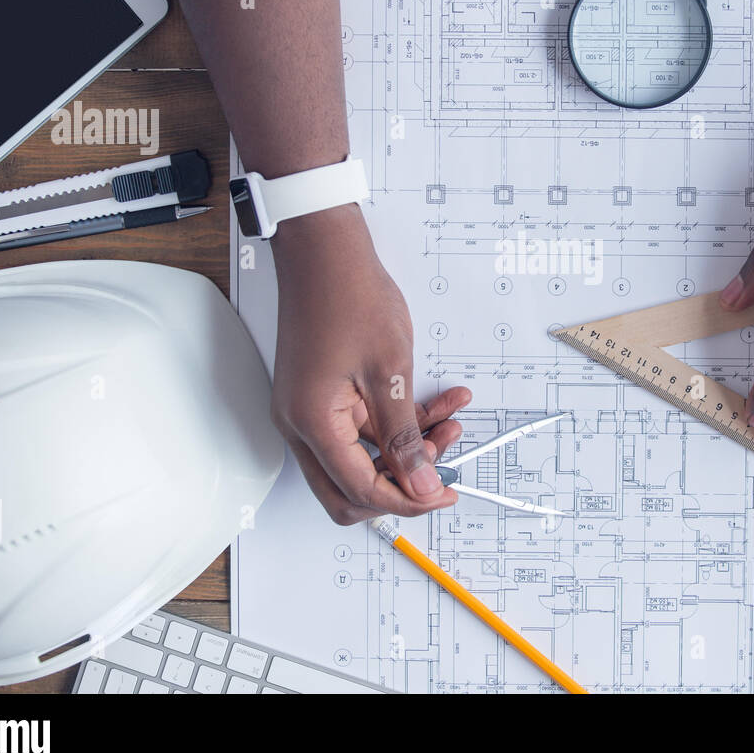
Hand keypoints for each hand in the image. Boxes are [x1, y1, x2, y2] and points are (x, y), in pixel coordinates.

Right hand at [268, 205, 464, 523]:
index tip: (442, 492)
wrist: (325, 253)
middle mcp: (302, 425)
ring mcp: (312, 411)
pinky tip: (439, 403)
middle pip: (350, 489)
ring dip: (409, 448)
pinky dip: (401, 422)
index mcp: (313, 423)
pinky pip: (364, 427)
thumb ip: (405, 436)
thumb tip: (420, 482)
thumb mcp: (391, 372)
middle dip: (402, 484)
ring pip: (363, 457)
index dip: (406, 499)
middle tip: (444, 470)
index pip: (359, 490)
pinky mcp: (325, 397)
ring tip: (451, 422)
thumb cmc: (348, 296)